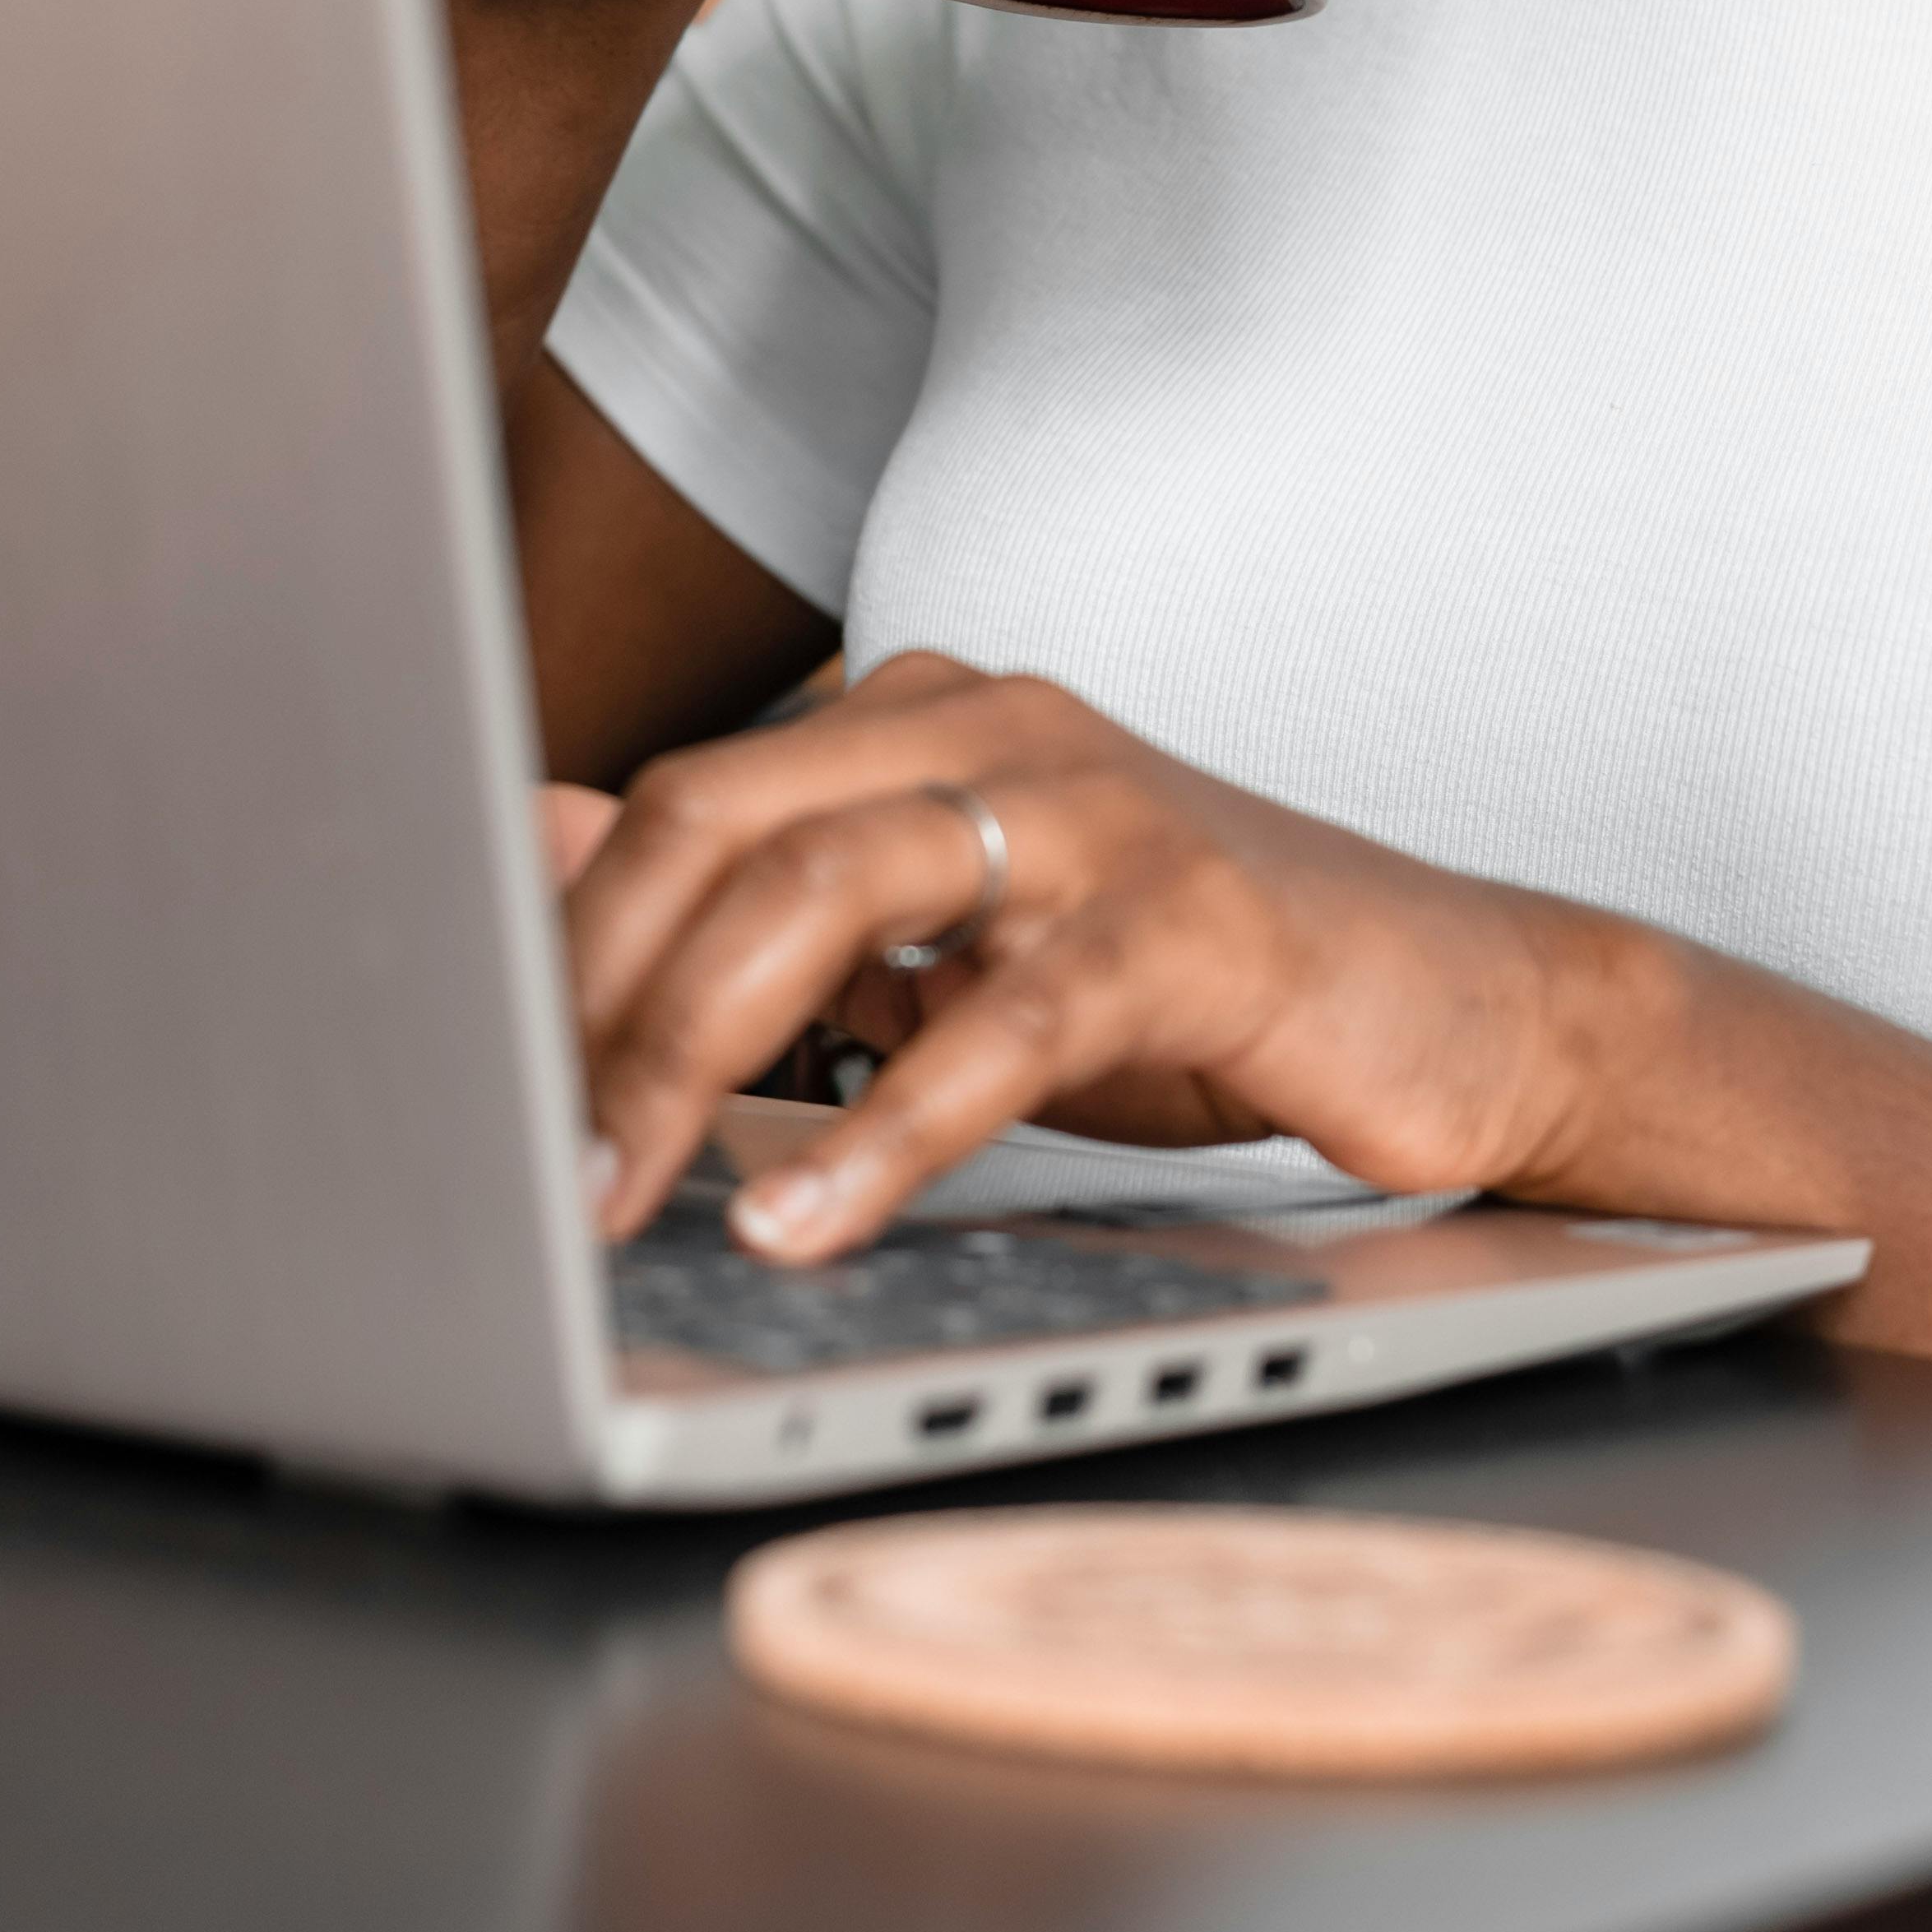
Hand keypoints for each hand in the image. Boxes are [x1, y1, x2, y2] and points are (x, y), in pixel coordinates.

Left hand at [563, 653, 1638, 1258]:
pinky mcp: (1193, 922)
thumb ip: (772, 907)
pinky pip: (1008, 1017)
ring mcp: (1097, 811)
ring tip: (613, 1195)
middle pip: (721, 819)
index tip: (473, 1073)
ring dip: (689, 1049)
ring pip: (828, 881)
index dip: (558, 936)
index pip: (681, 798)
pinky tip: (809, 1213)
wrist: (1459, 1002)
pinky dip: (888, 1125)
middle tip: (515, 1159)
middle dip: (591, 995)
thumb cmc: (1190, 988)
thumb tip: (543, 839)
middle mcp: (993, 727)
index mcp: (919, 719)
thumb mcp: (947, 951)